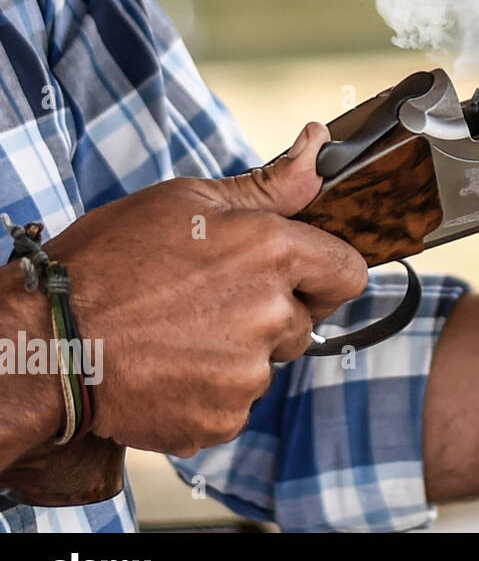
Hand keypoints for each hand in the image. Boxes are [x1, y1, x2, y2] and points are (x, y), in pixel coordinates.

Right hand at [35, 122, 366, 456]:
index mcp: (274, 253)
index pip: (348, 272)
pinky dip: (207, 391)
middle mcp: (272, 313)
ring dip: (236, 353)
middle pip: (304, 320)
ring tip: (175, 334)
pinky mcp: (224, 417)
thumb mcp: (189, 199)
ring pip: (266, 363)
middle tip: (208, 302)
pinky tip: (165, 368)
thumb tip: (318, 143)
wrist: (47, 342)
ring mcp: (249, 372)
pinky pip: (235, 403)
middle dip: (271, 313)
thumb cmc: (110, 260)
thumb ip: (271, 184)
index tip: (294, 275)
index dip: (324, 272)